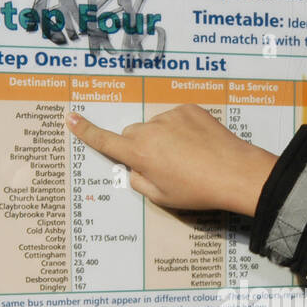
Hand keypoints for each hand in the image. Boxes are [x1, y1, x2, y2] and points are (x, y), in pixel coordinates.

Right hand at [65, 104, 277, 216]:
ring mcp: (170, 117)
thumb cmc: (198, 191)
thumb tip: (135, 170)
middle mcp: (150, 131)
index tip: (70, 118)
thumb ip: (140, 183)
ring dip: (164, 139)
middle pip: (133, 135)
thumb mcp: (162, 198)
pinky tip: (199, 145)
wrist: (235, 173)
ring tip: (189, 158)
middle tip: (165, 167)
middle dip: (141, 147)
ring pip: (157, 127)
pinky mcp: (189, 109)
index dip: (86, 131)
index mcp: (139, 154)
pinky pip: (177, 118)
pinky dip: (183, 129)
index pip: (105, 141)